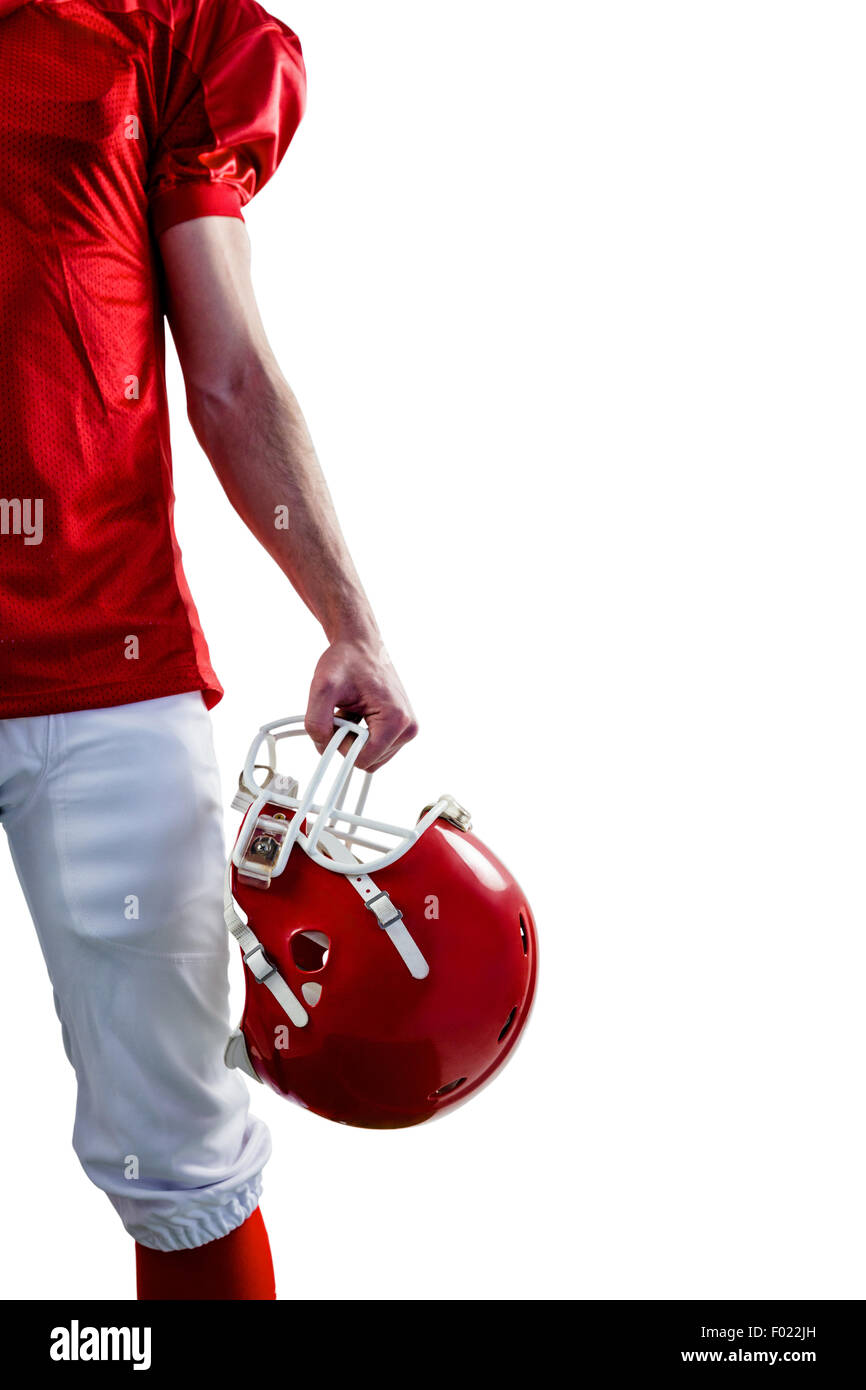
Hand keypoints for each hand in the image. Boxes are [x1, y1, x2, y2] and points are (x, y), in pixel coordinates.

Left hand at [305, 634, 418, 771]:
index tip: (335, 720)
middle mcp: (408, 727)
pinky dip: (359, 735)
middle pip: (368, 762)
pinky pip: (374, 748)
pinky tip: (356, 714)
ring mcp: (407, 729)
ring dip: (352, 739)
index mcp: (397, 720)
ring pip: (370, 757)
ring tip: (350, 711)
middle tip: (341, 713)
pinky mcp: (401, 728)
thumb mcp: (322, 688)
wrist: (360, 645)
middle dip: (347, 742)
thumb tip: (323, 747)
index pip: (363, 760)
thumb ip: (316, 722)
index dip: (340, 745)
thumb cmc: (347, 660)